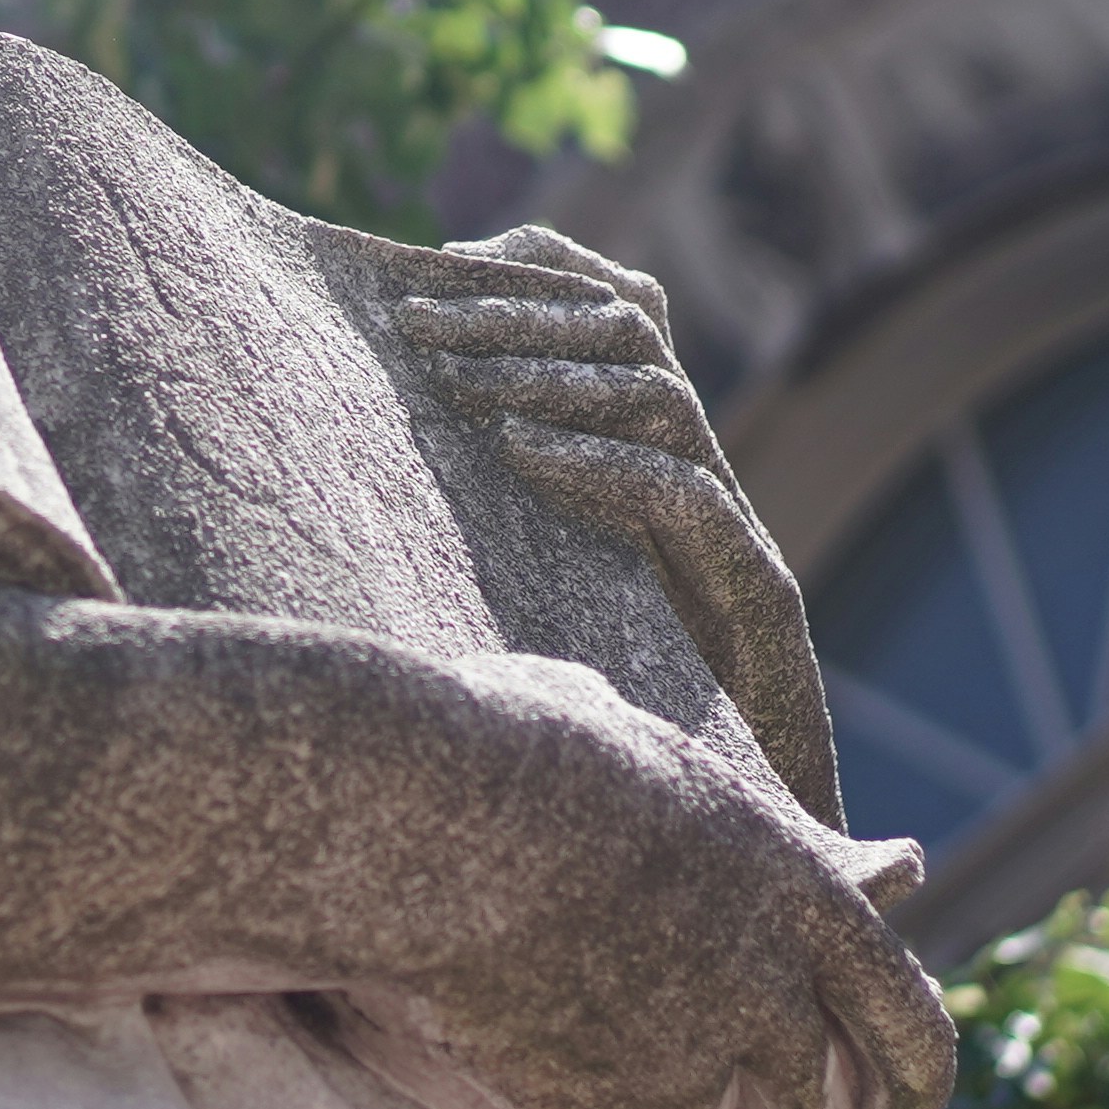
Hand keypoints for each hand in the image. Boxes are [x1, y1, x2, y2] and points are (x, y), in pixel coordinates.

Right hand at [375, 651, 949, 1108]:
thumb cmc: (514, 749)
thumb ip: (713, 812)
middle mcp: (764, 994)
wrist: (418, 818)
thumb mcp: (643, 750)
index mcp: (800, 897)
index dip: (907, 1082)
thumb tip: (755, 798)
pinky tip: (512, 1084)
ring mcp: (682, 1066)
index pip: (910, 1022)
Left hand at [389, 232, 840, 836]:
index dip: (539, 266)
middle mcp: (699, 478)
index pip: (622, 302)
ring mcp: (734, 539)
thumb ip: (473, 508)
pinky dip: (604, 464)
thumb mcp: (509, 591)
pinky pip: (690, 500)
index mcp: (643, 457)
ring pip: (661, 395)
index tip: (430, 265)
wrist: (723, 843)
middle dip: (518, 313)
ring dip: (552, 375)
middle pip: (633, 330)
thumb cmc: (593, 727)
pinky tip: (523, 456)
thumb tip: (350, 430)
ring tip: (457, 386)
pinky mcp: (758, 607)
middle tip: (411, 325)